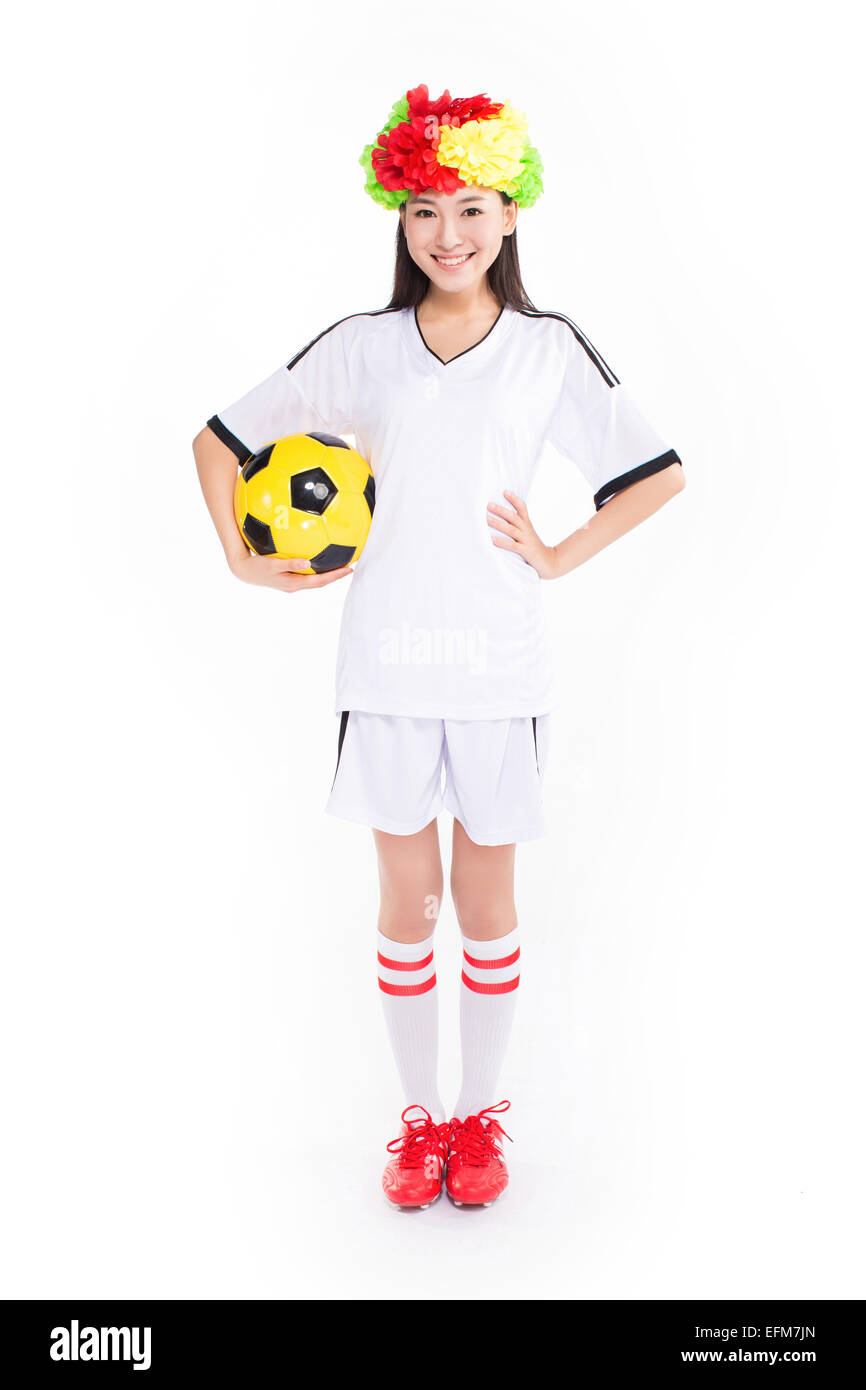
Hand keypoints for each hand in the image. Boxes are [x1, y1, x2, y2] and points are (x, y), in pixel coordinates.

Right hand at [230, 551, 353, 591]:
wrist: (243, 570)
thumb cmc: (256, 566)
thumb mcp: (272, 564)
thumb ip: (290, 563)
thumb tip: (308, 563)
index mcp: (294, 583)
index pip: (320, 581)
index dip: (335, 576)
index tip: (350, 570)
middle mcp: (295, 585)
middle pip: (320, 582)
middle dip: (335, 575)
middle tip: (349, 567)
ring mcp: (291, 583)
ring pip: (313, 580)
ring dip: (326, 573)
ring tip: (338, 563)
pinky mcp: (287, 578)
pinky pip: (305, 574)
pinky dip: (315, 569)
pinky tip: (317, 558)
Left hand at [487, 491, 559, 579]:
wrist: (549, 562)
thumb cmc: (534, 546)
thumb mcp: (528, 533)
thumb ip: (518, 525)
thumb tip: (502, 517)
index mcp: (527, 524)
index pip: (522, 508)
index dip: (514, 499)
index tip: (505, 492)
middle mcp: (526, 530)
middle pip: (513, 517)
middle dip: (500, 510)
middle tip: (488, 504)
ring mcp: (526, 540)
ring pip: (511, 530)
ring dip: (498, 524)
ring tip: (486, 519)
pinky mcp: (525, 551)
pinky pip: (512, 546)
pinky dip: (502, 542)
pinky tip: (492, 539)